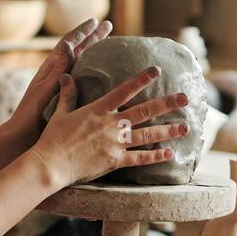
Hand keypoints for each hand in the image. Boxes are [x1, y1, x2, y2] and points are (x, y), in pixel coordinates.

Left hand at [2, 17, 113, 150]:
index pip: (68, 44)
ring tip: (109, 44)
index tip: (95, 21)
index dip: (82, 32)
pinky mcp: (66, 98)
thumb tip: (68, 45)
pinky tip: (105, 74)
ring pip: (82, 64)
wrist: (23, 135)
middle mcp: (57, 74)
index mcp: (50, 69)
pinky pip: (83, 80)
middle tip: (109, 26)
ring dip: (95, 53)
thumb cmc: (30, 114)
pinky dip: (94, 73)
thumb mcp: (43, 90)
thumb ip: (56, 70)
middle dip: (93, 37)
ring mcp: (62, 86)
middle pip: (79, 50)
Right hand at [32, 64, 190, 191]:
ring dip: (168, 131)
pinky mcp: (114, 161)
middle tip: (186, 98)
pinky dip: (155, 157)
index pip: (124, 90)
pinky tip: (169, 155)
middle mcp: (110, 124)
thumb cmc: (52, 139)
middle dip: (168, 103)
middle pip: (145, 111)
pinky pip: (139, 159)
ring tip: (185, 128)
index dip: (141, 79)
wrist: (50, 164)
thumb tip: (66, 76)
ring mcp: (114, 143)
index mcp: (98, 110)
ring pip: (148, 135)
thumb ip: (67, 95)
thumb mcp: (59, 113)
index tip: (157, 71)